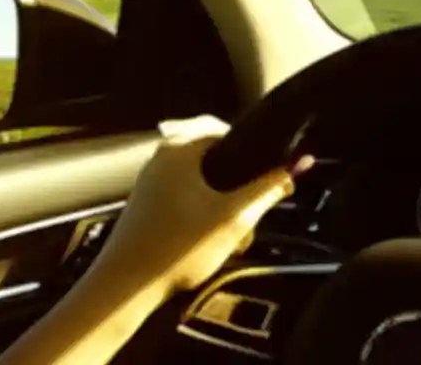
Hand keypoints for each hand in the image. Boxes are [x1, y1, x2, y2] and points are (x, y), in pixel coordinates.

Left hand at [91, 116, 310, 296]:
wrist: (124, 289)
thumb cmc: (178, 248)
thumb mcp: (235, 218)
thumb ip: (269, 188)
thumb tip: (297, 166)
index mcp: (179, 149)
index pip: (230, 131)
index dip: (256, 152)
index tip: (272, 175)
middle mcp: (161, 158)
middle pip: (217, 157)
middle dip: (239, 183)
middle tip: (251, 209)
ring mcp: (150, 181)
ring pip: (203, 179)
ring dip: (223, 201)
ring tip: (233, 232)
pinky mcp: (146, 204)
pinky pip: (186, 195)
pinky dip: (204, 210)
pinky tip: (211, 239)